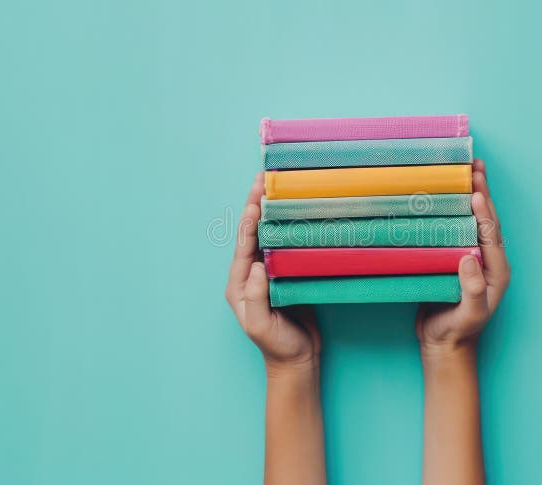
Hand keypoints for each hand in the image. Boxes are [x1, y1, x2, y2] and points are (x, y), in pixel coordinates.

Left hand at [225, 172, 320, 373]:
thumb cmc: (276, 346)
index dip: (249, 220)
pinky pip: (289, 248)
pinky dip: (292, 229)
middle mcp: (253, 274)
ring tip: (281, 188)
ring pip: (271, 237)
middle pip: (255, 233)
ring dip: (276, 213)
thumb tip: (257, 264)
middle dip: (258, 206)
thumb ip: (257, 296)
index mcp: (240, 283)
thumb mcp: (261, 325)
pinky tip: (300, 215)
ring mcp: (272, 274)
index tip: (256, 197)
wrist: (297, 361)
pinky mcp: (290, 276)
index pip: (244, 244)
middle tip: (265, 179)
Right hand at [416, 159, 510, 356]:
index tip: (475, 190)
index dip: (483, 211)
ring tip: (465, 170)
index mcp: (496, 270)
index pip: (490, 234)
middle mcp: (487, 260)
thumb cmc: (457, 332)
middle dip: (481, 192)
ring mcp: (472, 259)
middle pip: (485, 220)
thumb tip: (470, 259)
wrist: (444, 345)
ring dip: (470, 195)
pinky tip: (444, 196)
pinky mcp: (455, 260)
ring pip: (473, 221)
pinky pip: (457, 230)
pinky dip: (454, 209)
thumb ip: (473, 290)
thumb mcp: (468, 315)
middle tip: (474, 165)